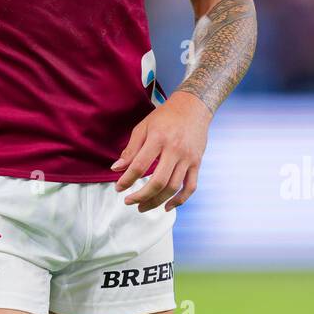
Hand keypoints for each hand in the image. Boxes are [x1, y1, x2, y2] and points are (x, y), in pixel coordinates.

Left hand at [109, 91, 210, 211]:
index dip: (127, 180)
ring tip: (142, 207)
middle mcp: (175, 150)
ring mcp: (188, 158)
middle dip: (141, 196)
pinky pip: (190, 187)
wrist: (193, 107)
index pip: (140, 165)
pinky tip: (167, 207)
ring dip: (157, 201)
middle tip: (128, 201)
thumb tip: (116, 169)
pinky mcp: (197, 163)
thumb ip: (131, 149)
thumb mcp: (143, 127)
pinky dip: (179, 200)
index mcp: (158, 138)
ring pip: (173, 187)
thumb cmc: (165, 116)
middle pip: (158, 181)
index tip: (118, 188)